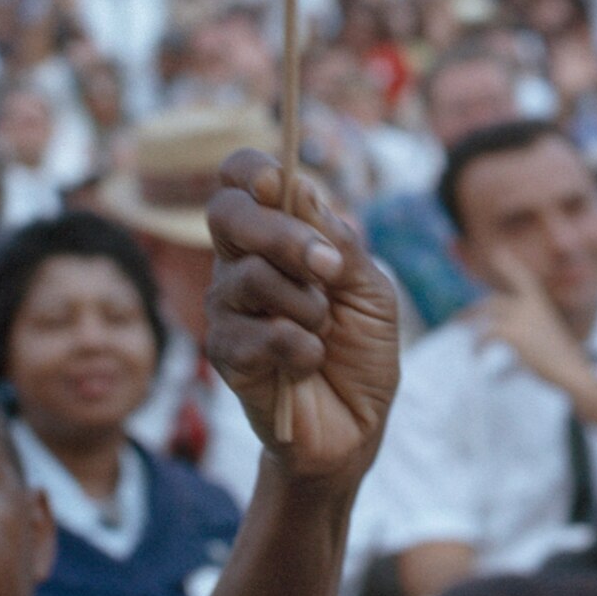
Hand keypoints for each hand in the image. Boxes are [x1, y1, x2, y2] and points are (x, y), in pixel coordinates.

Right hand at [206, 151, 397, 484]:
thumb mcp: (370, 290)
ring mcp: (228, 309)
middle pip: (227, 214)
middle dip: (282, 234)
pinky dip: (301, 348)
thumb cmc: (362, 351)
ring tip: (324, 330)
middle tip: (329, 269)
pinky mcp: (226, 355)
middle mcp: (241, 265)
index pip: (241, 180)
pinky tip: (309, 364)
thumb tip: (300, 188)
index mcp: (276, 238)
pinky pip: (258, 333)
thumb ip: (339, 242)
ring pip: (249, 276)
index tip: (280, 184)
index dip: (252, 169)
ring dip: (306, 304)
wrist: (356, 426)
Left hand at [471, 255, 593, 398]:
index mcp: (541, 304)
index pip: (523, 277)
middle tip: (457, 319)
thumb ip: (532, 332)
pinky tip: (475, 356)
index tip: (498, 251)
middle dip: (474, 310)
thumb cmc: (564, 360)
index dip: (510, 264)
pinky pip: (487, 334)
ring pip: (487, 311)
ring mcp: (522, 316)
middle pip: (494, 301)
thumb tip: (512, 337)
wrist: (573, 371)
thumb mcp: (549, 339)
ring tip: (459, 332)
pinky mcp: (514, 332)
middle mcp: (531, 305)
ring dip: (470, 321)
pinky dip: (478, 345)